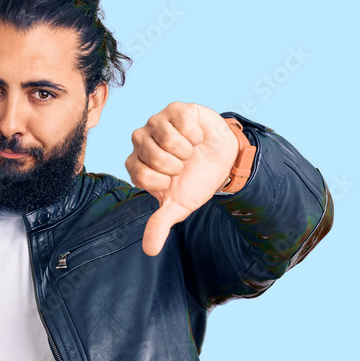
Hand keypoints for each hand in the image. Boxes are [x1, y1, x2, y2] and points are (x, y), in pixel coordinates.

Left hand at [126, 102, 239, 255]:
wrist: (222, 161)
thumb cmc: (195, 181)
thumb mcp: (179, 205)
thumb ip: (160, 224)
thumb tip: (149, 250)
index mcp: (136, 163)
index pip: (139, 174)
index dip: (162, 181)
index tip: (173, 181)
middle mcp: (142, 140)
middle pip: (152, 155)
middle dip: (175, 166)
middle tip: (184, 165)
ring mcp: (157, 122)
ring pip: (165, 136)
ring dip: (185, 150)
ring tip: (190, 152)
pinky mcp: (176, 109)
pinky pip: (181, 121)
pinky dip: (195, 134)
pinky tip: (197, 138)